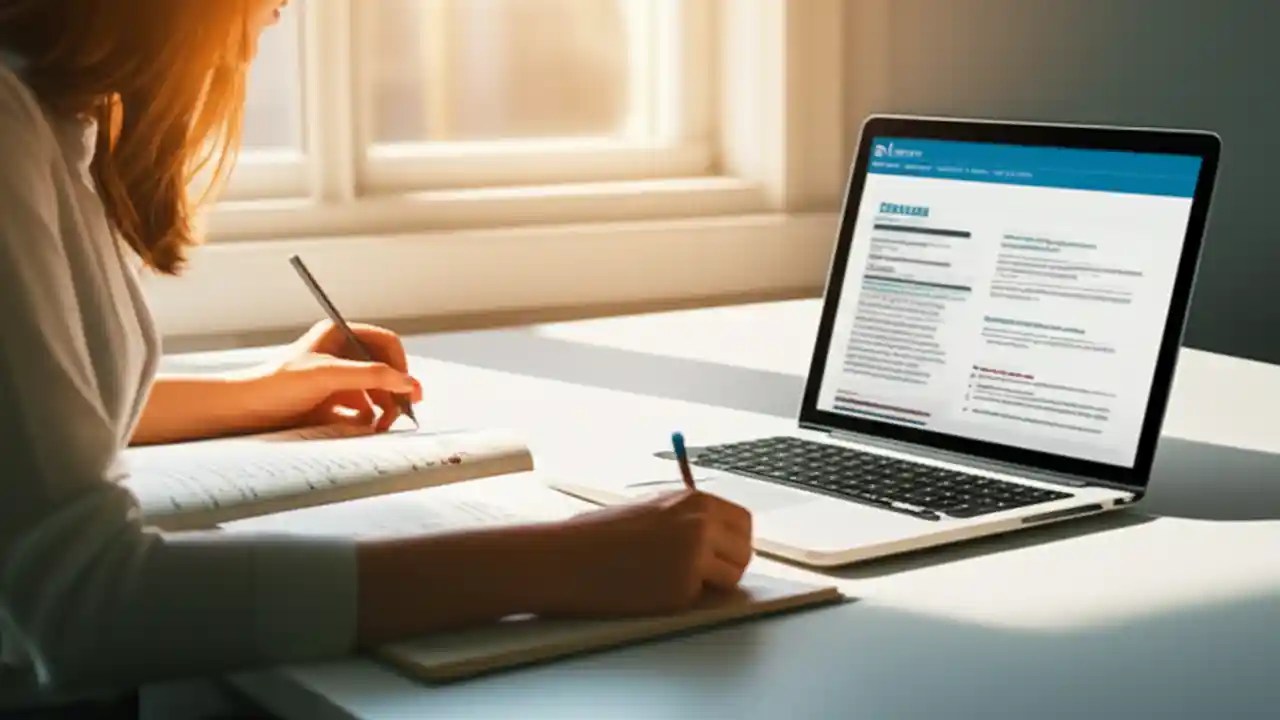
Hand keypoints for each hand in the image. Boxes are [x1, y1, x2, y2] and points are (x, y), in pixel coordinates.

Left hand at [244, 320, 422, 432]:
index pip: (386, 343)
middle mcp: (341, 354)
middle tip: (401, 413)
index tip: (407, 389)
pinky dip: (369, 420)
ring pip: (377, 391)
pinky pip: (363, 410)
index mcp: (340, 335)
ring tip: (382, 426)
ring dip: (385, 408)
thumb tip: (410, 384)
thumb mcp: (328, 374)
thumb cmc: (276, 384)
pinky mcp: (332, 402)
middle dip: (395, 391)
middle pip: (385, 369)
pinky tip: (365, 429)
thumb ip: (371, 375)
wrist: (244, 411)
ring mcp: (337, 379)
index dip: (400, 365)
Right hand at [545, 490, 753, 616]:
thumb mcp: (651, 508)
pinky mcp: (681, 589)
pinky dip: (685, 598)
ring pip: (732, 578)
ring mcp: (693, 557)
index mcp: (694, 501)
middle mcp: (701, 525)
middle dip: (729, 564)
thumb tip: (719, 535)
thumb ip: (688, 518)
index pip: (743, 522)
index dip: (734, 540)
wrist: (569, 557)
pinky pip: (701, 597)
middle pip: (745, 552)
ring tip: (677, 580)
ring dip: (713, 584)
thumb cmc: (600, 533)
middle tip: (705, 574)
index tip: (721, 551)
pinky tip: (655, 589)